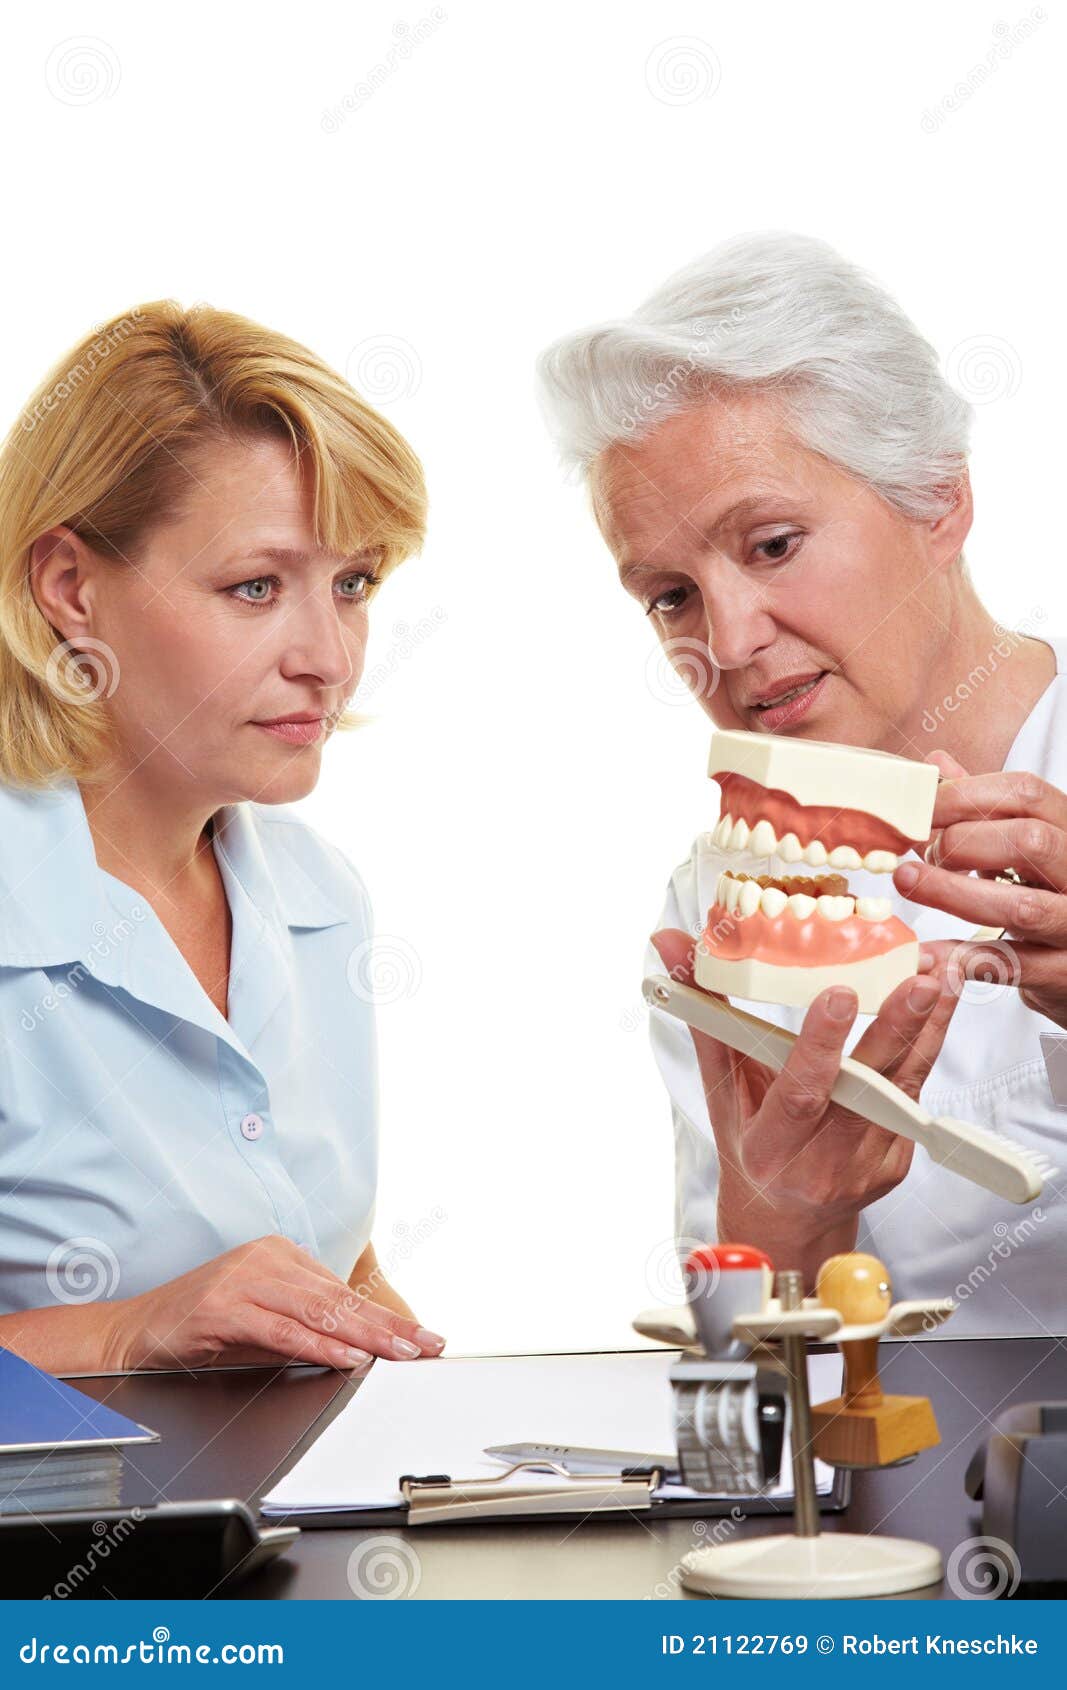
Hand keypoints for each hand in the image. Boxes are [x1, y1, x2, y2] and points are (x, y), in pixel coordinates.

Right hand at [102, 1235, 446, 1370]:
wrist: (134, 1332)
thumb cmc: (200, 1328)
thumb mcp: (262, 1323)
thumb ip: (305, 1327)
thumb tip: (360, 1347)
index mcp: (280, 1256)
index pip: (345, 1292)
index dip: (386, 1317)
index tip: (421, 1337)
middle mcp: (267, 1260)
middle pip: (340, 1300)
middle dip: (389, 1326)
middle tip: (427, 1345)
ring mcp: (245, 1280)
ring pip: (319, 1312)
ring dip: (365, 1336)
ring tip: (400, 1353)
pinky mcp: (224, 1307)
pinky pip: (282, 1330)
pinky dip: (319, 1346)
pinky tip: (347, 1358)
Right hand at [651, 930, 957, 1277]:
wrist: (787, 1217)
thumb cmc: (748, 1141)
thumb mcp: (719, 1086)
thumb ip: (704, 1013)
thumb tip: (667, 941)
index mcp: (769, 1147)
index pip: (799, 1094)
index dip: (820, 1046)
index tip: (840, 995)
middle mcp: (823, 1163)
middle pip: (867, 1091)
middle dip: (897, 1031)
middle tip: (919, 981)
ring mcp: (867, 1165)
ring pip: (905, 1087)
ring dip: (929, 1026)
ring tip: (942, 972)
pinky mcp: (898, 1161)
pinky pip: (916, 1095)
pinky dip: (930, 1044)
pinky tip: (941, 1003)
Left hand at [895, 751, 1066, 1029]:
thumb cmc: (1044, 895)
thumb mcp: (1021, 846)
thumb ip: (983, 808)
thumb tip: (936, 764)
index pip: (1027, 793)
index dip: (965, 795)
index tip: (917, 808)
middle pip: (1030, 840)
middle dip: (963, 841)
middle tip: (917, 851)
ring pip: (1021, 905)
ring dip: (954, 892)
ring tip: (906, 881)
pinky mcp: (1064, 971)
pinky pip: (1010, 963)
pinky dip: (961, 956)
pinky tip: (922, 953)